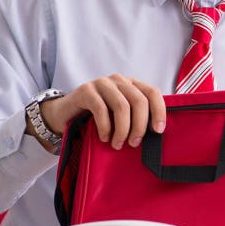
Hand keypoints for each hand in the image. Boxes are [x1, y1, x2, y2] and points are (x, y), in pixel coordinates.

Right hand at [38, 75, 165, 150]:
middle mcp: (119, 80)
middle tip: (134, 143)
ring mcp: (102, 83)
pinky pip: (101, 109)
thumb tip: (156, 134)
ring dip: (122, 129)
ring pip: (122, 106)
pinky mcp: (86, 90)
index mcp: (132, 84)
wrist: (65, 114)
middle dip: (140, 125)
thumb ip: (136, 118)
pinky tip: (104, 138)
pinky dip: (105, 127)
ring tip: (118, 144)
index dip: (159, 111)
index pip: (153, 92)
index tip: (159, 131)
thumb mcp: (120, 116)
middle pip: (139, 101)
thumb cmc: (97, 118)